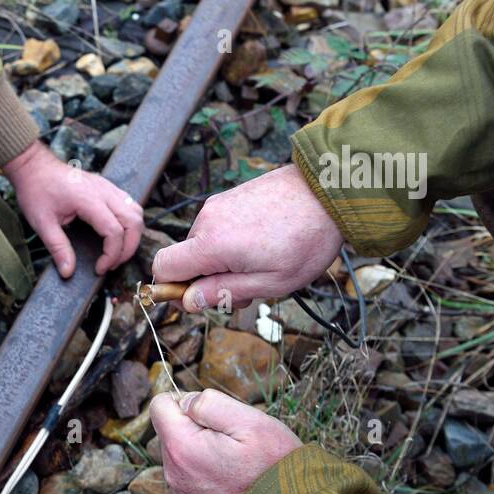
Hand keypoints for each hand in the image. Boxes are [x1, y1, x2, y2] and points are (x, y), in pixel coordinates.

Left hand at [5, 141, 142, 277]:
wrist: (34, 167)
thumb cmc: (36, 191)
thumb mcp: (42, 223)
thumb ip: (57, 248)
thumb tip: (67, 272)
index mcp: (88, 199)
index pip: (114, 231)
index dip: (112, 254)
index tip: (99, 268)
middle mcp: (103, 191)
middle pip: (134, 222)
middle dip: (128, 248)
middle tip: (111, 264)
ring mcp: (108, 187)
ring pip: (136, 212)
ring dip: (133, 235)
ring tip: (116, 252)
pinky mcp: (107, 187)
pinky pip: (129, 205)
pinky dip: (130, 223)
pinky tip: (116, 235)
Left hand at [150, 389, 300, 493]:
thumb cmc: (273, 465)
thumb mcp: (248, 420)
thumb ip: (208, 402)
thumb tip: (185, 402)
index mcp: (180, 448)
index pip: (159, 405)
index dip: (187, 400)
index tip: (215, 415)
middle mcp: (172, 471)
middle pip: (171, 427)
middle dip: (197, 424)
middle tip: (232, 440)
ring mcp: (180, 489)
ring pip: (181, 448)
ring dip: (203, 445)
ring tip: (235, 458)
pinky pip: (190, 469)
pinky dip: (207, 464)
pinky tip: (232, 474)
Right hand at [152, 165, 342, 312]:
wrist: (330, 191)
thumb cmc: (306, 240)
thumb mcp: (269, 282)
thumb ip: (223, 292)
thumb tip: (188, 301)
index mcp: (211, 244)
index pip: (163, 267)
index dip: (173, 288)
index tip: (199, 298)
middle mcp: (207, 220)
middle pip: (185, 260)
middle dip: (207, 280)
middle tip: (246, 289)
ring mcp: (218, 205)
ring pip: (203, 245)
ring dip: (221, 262)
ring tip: (261, 264)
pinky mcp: (230, 198)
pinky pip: (217, 228)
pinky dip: (230, 243)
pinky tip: (262, 244)